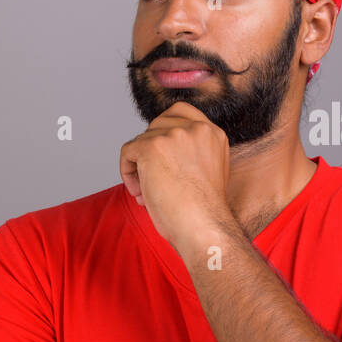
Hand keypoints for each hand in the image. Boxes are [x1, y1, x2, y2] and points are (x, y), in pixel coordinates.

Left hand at [119, 101, 232, 252]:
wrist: (203, 227)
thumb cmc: (201, 213)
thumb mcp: (204, 172)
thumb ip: (188, 153)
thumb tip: (153, 149)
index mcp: (213, 134)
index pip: (181, 114)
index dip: (163, 134)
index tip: (161, 160)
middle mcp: (197, 129)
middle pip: (157, 126)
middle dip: (149, 154)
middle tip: (152, 182)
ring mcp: (174, 135)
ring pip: (141, 141)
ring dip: (139, 167)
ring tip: (147, 194)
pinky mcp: (152, 146)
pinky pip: (128, 152)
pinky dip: (128, 172)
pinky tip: (140, 194)